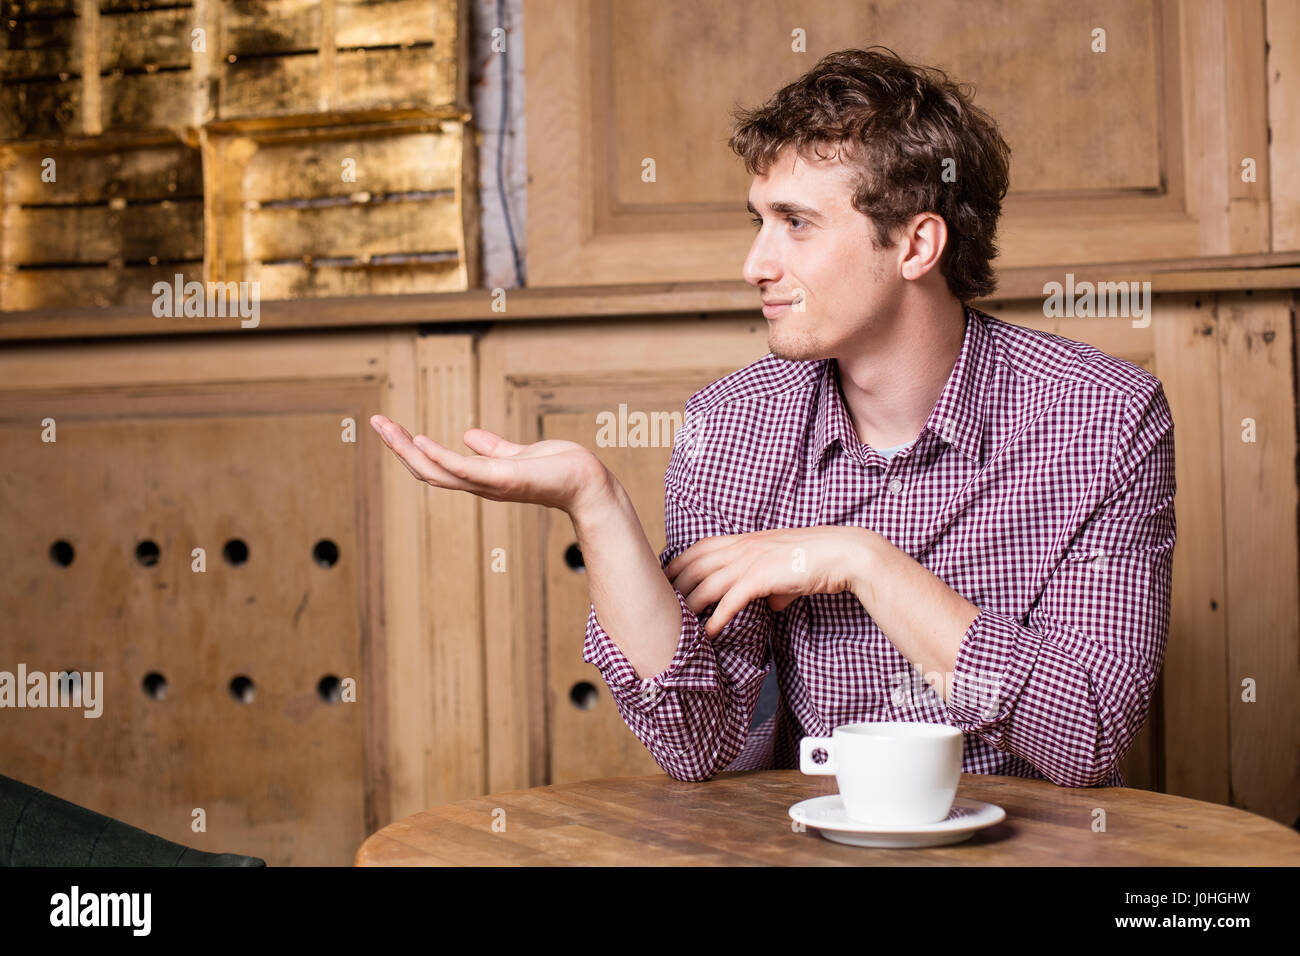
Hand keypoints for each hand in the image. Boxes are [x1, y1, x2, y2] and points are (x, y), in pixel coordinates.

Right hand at [370, 414, 609, 513]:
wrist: (587, 482)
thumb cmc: (558, 470)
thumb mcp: (517, 453)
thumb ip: (493, 447)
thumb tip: (468, 435)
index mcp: (479, 477)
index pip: (435, 465)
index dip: (410, 449)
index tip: (390, 427)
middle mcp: (478, 484)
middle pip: (426, 469)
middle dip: (398, 447)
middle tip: (374, 422)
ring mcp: (489, 484)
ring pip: (437, 471)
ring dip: (408, 450)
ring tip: (386, 427)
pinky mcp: (503, 479)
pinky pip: (465, 470)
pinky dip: (441, 457)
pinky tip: (421, 441)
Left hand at [663, 526, 871, 637]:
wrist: (841, 553)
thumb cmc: (815, 559)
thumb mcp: (784, 569)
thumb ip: (771, 584)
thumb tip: (770, 602)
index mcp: (743, 540)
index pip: (697, 549)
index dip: (676, 565)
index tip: (661, 582)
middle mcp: (741, 547)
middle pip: (693, 566)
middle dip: (672, 587)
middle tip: (658, 608)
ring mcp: (751, 560)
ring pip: (706, 584)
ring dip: (688, 606)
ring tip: (676, 626)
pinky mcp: (762, 577)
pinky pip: (731, 600)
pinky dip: (716, 618)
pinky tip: (707, 634)